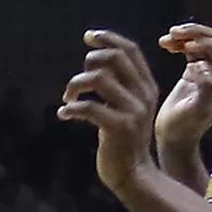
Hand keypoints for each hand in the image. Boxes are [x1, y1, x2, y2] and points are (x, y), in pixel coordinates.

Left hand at [59, 31, 164, 193]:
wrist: (134, 174)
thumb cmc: (123, 140)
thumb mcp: (128, 107)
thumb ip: (119, 85)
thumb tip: (97, 59)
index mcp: (147, 86)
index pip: (130, 50)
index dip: (108, 38)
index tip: (88, 37)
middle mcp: (143, 95)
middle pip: (114, 58)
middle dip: (89, 61)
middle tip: (77, 81)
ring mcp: (133, 111)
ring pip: (98, 78)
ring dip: (75, 85)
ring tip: (68, 99)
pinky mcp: (118, 127)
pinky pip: (88, 107)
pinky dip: (71, 108)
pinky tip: (64, 114)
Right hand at [156, 23, 211, 151]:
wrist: (172, 139)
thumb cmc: (184, 128)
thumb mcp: (196, 111)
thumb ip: (205, 88)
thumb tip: (202, 65)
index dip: (208, 43)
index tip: (187, 46)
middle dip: (197, 33)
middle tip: (175, 32)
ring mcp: (207, 72)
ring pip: (202, 42)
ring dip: (186, 35)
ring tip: (168, 36)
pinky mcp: (193, 72)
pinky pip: (190, 49)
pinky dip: (179, 43)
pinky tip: (165, 43)